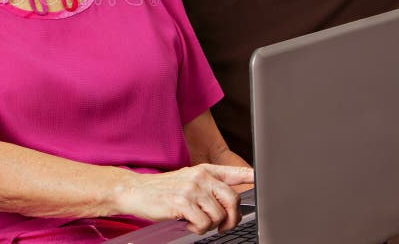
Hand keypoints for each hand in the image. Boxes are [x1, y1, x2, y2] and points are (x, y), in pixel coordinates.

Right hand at [121, 164, 253, 234]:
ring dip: (209, 225)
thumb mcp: (186, 180)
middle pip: (233, 199)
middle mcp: (200, 177)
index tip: (262, 177)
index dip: (250, 176)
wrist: (135, 191)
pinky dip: (197, 229)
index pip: (233, 172)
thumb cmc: (162, 190)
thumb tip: (228, 201)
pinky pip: (204, 223)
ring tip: (195, 221)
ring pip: (218, 215)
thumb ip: (207, 186)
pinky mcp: (183, 202)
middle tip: (222, 225)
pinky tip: (188, 223)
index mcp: (203, 170)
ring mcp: (191, 189)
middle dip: (231, 218)